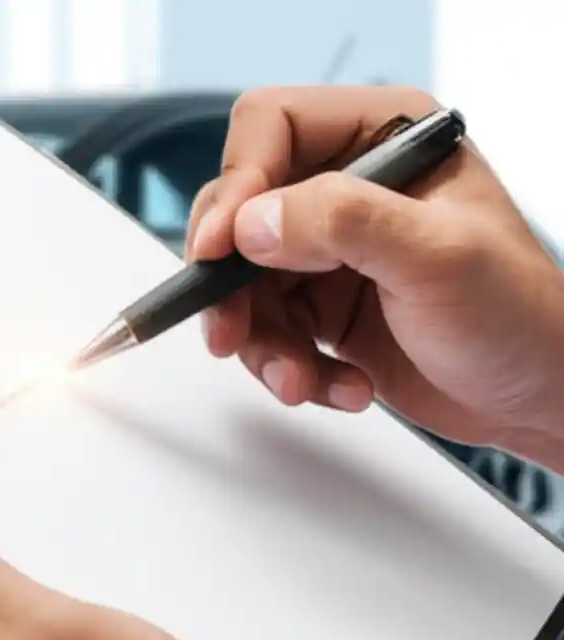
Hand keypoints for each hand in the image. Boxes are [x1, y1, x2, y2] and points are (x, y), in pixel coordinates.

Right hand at [188, 85, 563, 471]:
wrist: (537, 399)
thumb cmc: (518, 316)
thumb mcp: (438, 256)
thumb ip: (344, 222)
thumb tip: (250, 222)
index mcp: (383, 136)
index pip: (271, 127)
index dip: (237, 182)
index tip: (220, 248)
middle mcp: (347, 184)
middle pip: (238, 209)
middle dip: (230, 281)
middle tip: (230, 332)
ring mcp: (328, 248)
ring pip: (240, 280)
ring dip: (261, 340)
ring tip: (300, 379)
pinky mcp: (318, 304)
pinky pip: (263, 328)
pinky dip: (287, 366)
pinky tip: (339, 385)